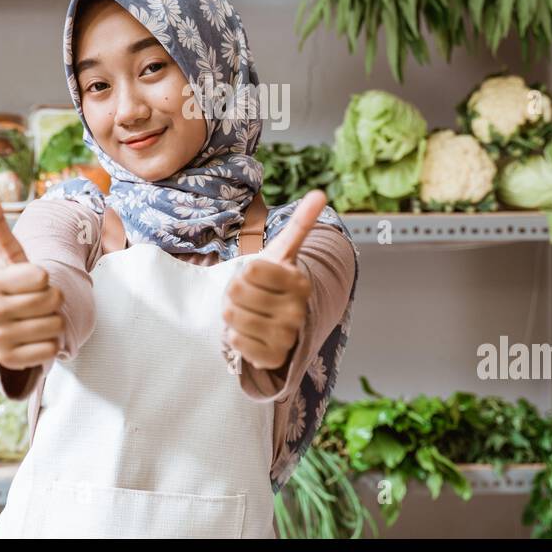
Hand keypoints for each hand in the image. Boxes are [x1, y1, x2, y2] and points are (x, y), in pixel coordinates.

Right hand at [0, 187, 64, 371]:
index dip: (45, 276)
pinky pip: (51, 349)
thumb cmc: (14, 283)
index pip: (42, 276)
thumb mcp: (8, 254)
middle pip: (52, 299)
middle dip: (54, 299)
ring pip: (56, 325)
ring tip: (37, 320)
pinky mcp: (10, 361)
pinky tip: (36, 341)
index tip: (31, 279)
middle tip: (37, 302)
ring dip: (55, 322)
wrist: (8, 325)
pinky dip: (52, 345)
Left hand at [221, 189, 326, 372]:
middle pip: (237, 292)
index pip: (250, 268)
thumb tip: (320, 193)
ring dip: (232, 313)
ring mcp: (286, 336)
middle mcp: (297, 309)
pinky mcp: (272, 358)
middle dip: (234, 292)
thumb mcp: (282, 251)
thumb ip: (300, 223)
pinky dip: (234, 336)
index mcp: (298, 280)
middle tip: (248, 296)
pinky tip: (247, 332)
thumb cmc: (272, 282)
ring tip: (246, 312)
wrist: (275, 318)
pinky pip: (236, 342)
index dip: (245, 270)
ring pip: (232, 317)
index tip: (255, 276)